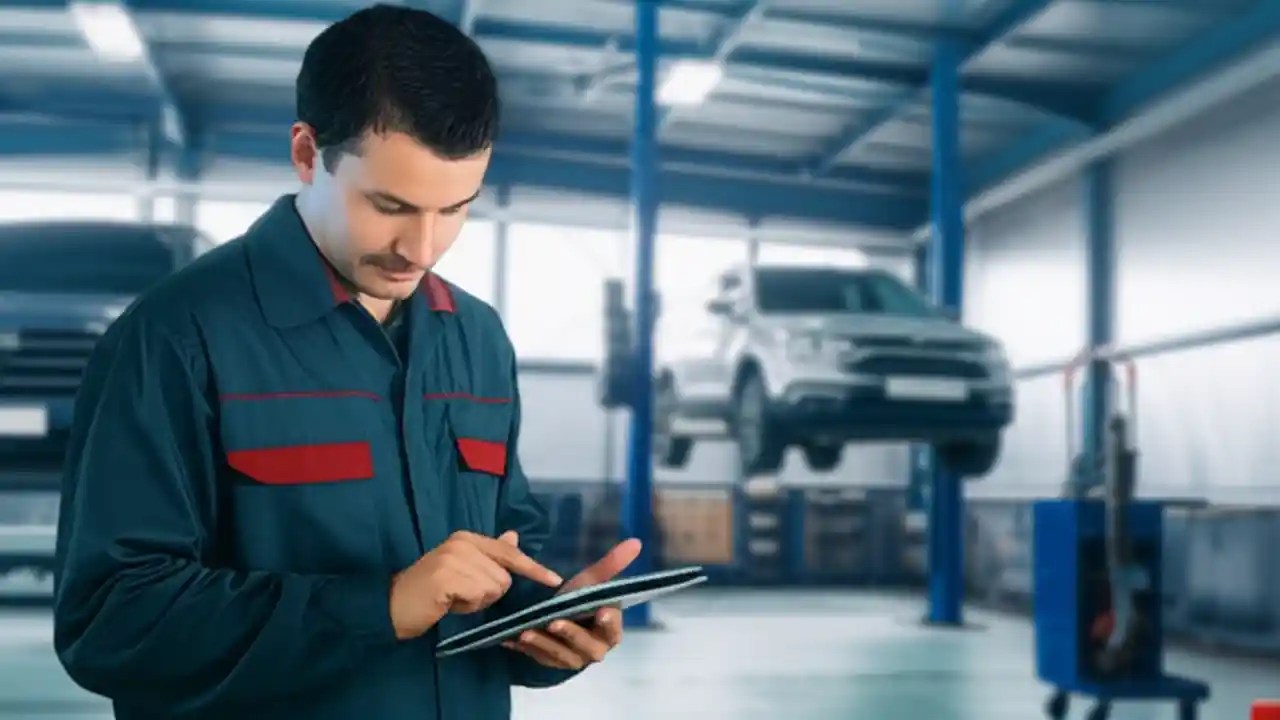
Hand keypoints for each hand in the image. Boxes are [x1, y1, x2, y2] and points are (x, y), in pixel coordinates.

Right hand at [389, 530, 562, 640]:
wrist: (393, 604)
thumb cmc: (430, 590)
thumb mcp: (462, 569)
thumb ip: (490, 554)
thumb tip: (514, 536)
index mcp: (467, 538)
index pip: (509, 553)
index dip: (533, 568)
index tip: (555, 580)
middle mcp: (463, 543)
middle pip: (504, 577)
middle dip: (488, 593)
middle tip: (461, 594)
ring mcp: (454, 558)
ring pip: (493, 589)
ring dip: (477, 601)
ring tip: (453, 598)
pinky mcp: (447, 577)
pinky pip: (477, 597)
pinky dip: (466, 606)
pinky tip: (448, 603)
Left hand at [501, 538, 641, 669]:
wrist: (558, 617)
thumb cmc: (580, 598)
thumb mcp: (592, 581)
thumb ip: (611, 564)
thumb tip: (636, 541)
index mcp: (610, 629)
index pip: (613, 628)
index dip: (609, 622)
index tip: (601, 613)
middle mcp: (595, 648)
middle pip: (587, 646)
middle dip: (571, 634)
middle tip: (554, 622)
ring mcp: (574, 659)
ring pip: (561, 654)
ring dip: (544, 643)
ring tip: (526, 631)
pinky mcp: (553, 663)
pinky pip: (540, 659)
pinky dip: (527, 649)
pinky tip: (513, 639)